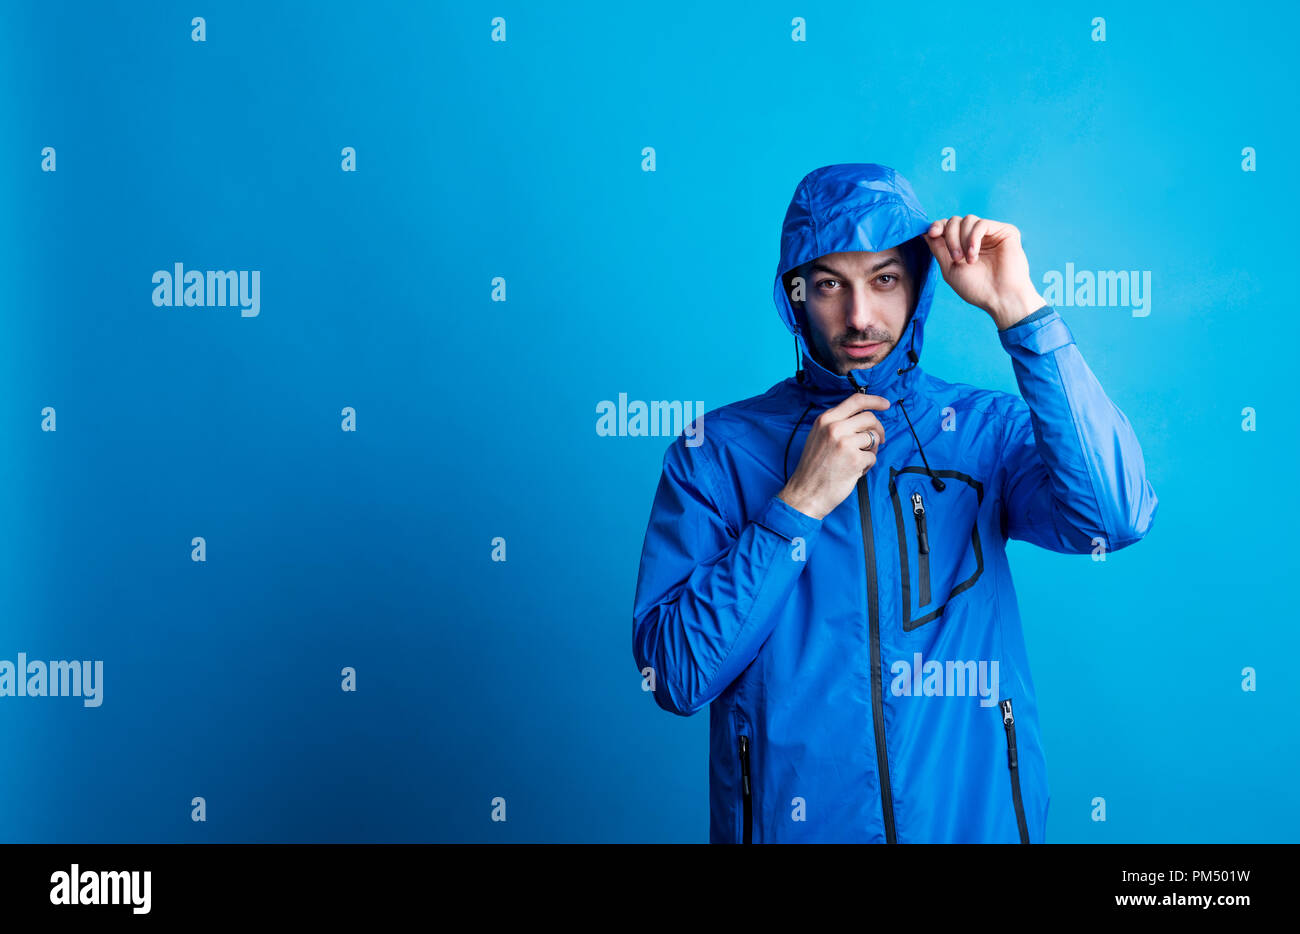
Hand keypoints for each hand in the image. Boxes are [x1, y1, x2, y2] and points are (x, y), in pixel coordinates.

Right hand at [778, 393, 888, 519]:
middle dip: (878, 429)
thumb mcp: (818, 436)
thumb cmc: (813, 467)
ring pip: (873, 438)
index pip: (856, 401)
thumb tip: (863, 419)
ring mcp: (846, 443)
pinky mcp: (855, 459)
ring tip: (858, 460)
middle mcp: (835, 428)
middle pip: (869, 418)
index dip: (874, 400)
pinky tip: (854, 471)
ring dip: (871, 450)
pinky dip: (867, 466)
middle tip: (879, 440)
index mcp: (826, 420)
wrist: (805, 493)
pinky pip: (872, 457)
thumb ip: (837, 424)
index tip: (885, 404)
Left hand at [924, 215, 1045, 329]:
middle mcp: (976, 237)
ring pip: (967, 220)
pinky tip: (974, 254)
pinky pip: (981, 224)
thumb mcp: (949, 268)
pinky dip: (973, 238)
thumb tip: (925, 231)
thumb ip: (938, 248)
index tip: (931, 233)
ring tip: (969, 261)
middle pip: (955, 221)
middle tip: (956, 258)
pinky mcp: (1005, 231)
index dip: (937, 226)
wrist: (1000, 298)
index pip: (947, 226)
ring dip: (962, 240)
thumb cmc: (976, 288)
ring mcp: (991, 233)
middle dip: (950, 237)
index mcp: (963, 245)